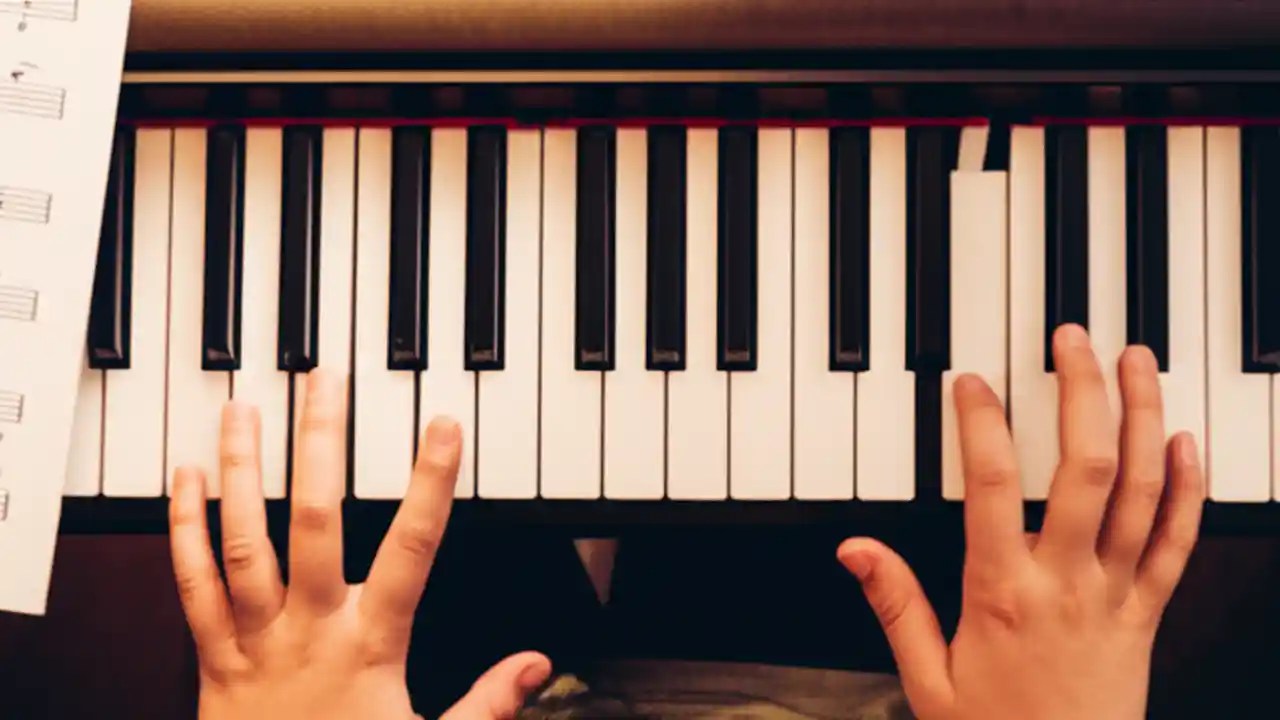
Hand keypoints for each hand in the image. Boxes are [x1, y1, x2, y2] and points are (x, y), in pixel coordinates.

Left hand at [168, 369, 550, 719]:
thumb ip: (488, 703)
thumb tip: (537, 663)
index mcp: (371, 647)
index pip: (411, 551)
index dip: (429, 485)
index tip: (442, 426)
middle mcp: (311, 631)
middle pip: (316, 523)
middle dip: (321, 445)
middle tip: (324, 381)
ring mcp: (256, 641)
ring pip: (245, 541)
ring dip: (242, 471)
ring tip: (243, 409)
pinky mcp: (212, 658)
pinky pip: (192, 585)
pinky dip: (184, 529)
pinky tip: (184, 479)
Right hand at [838, 324, 1204, 719]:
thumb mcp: (926, 680)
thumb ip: (894, 605)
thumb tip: (855, 550)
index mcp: (1002, 593)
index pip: (992, 487)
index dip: (981, 425)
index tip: (971, 383)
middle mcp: (1067, 583)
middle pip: (1084, 470)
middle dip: (1081, 393)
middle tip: (1071, 339)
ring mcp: (1117, 594)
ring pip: (1141, 492)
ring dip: (1143, 418)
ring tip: (1136, 361)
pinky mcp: (1150, 612)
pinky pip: (1180, 541)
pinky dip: (1187, 488)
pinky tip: (1185, 441)